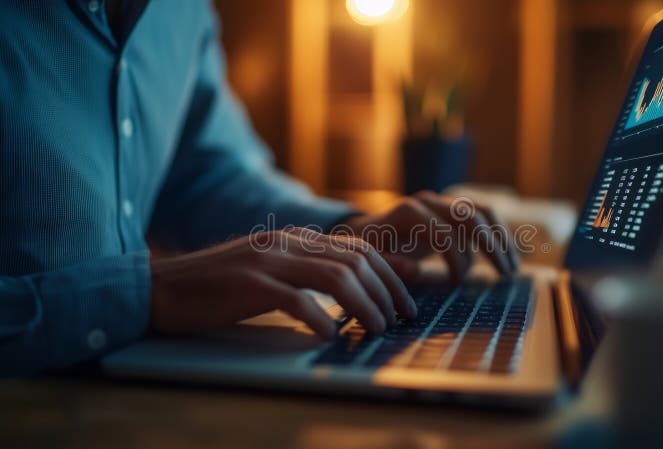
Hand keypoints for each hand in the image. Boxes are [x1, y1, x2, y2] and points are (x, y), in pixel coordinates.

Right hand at [149, 228, 416, 337]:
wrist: (164, 287)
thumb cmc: (219, 286)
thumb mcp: (271, 270)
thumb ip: (309, 272)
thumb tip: (355, 288)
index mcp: (293, 238)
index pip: (357, 249)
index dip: (388, 274)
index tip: (404, 300)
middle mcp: (284, 243)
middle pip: (353, 261)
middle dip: (385, 291)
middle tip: (399, 318)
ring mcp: (266, 260)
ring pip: (334, 276)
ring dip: (363, 304)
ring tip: (376, 327)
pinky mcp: (247, 283)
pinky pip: (294, 298)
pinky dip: (319, 316)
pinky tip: (329, 333)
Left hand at [341, 191, 518, 283]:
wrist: (366, 232)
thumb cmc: (370, 250)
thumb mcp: (372, 260)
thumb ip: (389, 265)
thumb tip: (414, 269)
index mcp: (409, 213)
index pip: (445, 234)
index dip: (457, 260)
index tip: (458, 284)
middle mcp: (428, 202)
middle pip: (470, 217)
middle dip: (491, 246)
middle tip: (505, 275)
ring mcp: (442, 203)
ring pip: (482, 212)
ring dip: (501, 238)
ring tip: (512, 268)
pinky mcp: (451, 210)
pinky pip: (482, 216)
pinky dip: (497, 234)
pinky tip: (506, 258)